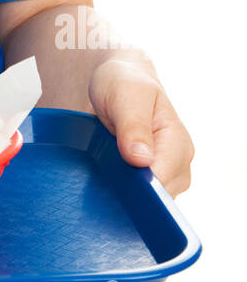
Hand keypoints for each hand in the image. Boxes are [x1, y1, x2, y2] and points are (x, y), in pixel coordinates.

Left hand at [88, 54, 193, 196]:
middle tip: (103, 167)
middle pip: (155, 197)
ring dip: (123, 191)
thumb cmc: (122, 82)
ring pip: (145, 201)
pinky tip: (106, 175)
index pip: (163, 181)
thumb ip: (133, 125)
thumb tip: (142, 160)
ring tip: (104, 166)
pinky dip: (121, 190)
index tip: (113, 176)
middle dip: (128, 189)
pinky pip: (137, 197)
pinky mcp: (149, 178)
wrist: (116, 80)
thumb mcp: (126, 94)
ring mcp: (164, 173)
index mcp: (178, 142)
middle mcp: (177, 163)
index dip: (137, 185)